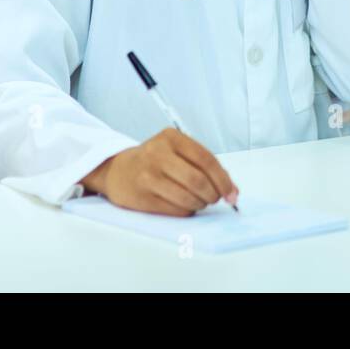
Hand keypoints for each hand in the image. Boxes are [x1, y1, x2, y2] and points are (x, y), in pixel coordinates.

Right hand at [81, 127, 238, 215]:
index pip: (206, 159)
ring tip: (199, 201)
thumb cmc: (155, 160)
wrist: (117, 170)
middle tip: (215, 199)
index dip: (223, 179)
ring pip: (187, 197)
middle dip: (213, 194)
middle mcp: (157, 153)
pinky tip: (185, 206)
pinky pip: (175, 210)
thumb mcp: (176, 151)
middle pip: (197, 180)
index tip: (232, 193)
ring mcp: (148, 176)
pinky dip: (187, 211)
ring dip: (200, 204)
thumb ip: (203, 165)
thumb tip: (232, 191)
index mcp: (171, 137)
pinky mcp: (142, 197)